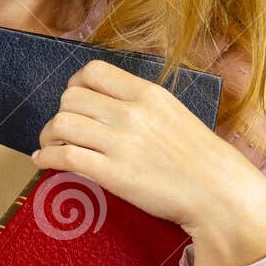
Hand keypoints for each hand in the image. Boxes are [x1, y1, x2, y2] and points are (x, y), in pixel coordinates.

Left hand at [32, 59, 265, 265]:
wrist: (220, 194)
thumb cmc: (201, 159)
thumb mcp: (175, 114)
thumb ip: (142, 105)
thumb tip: (106, 106)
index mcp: (148, 94)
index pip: (93, 72)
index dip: (75, 84)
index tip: (75, 100)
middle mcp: (131, 113)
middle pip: (71, 97)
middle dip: (61, 113)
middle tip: (63, 130)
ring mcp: (121, 143)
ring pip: (61, 124)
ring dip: (48, 136)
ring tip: (51, 146)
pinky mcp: (113, 174)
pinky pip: (65, 157)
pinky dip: (47, 158)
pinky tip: (45, 163)